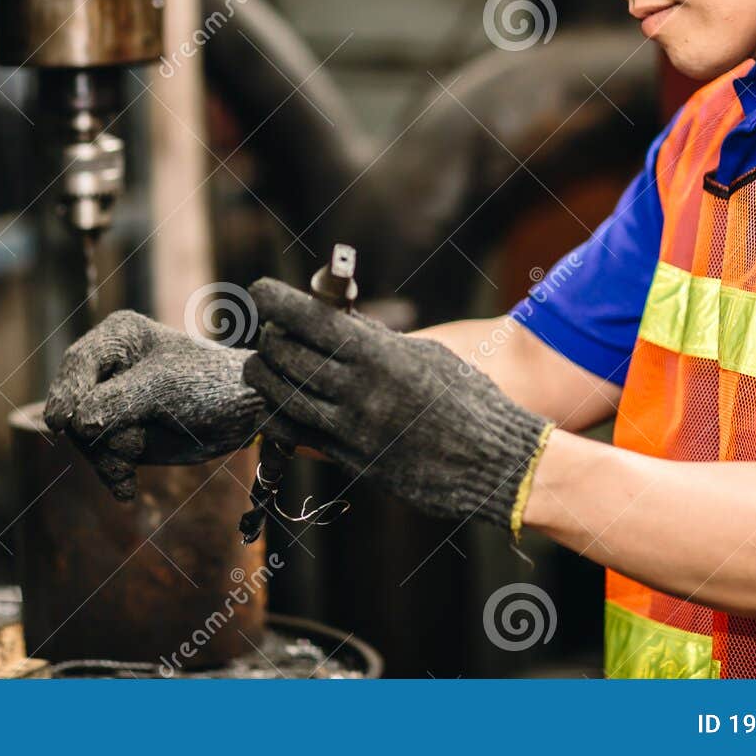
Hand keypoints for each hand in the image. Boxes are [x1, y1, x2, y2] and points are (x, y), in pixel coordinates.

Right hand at [43, 310, 262, 499]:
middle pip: (74, 404)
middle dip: (95, 434)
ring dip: (108, 457)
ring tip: (132, 468)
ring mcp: (111, 401)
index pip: (79, 363)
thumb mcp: (163, 388)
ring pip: (84, 435)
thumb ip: (118, 402)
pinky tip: (125, 489)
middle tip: (129, 452)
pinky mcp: (119, 431)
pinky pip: (99, 455)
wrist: (242, 415)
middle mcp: (108, 366)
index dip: (67, 392)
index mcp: (118, 337)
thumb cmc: (210, 385)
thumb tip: (78, 424)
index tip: (62, 423)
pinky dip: (112, 472)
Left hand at [241, 278, 552, 531]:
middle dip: (270, 340)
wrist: (496, 464)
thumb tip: (336, 320)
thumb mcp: (427, 356)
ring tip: (262, 365)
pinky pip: (299, 435)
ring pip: (283, 398)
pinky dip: (280, 415)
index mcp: (380, 355)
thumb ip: (378, 340)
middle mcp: (359, 392)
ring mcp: (353, 431)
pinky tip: (277, 404)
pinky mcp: (353, 462)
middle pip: (287, 357)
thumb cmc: (469, 400)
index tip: (259, 291)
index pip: (310, 319)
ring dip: (265, 377)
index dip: (277, 302)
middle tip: (269, 331)